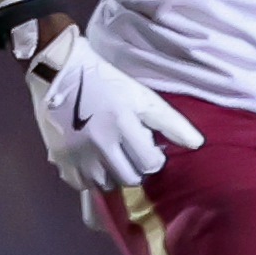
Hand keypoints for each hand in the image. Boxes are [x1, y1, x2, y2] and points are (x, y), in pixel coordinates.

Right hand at [26, 31, 202, 192]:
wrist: (59, 70)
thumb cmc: (107, 82)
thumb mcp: (143, 97)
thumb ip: (172, 122)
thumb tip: (197, 144)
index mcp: (122, 125)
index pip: (150, 164)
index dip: (153, 157)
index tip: (147, 145)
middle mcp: (98, 143)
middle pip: (129, 179)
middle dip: (135, 169)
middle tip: (130, 152)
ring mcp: (75, 153)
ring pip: (105, 185)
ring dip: (113, 175)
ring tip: (111, 156)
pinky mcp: (57, 157)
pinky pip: (79, 184)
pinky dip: (89, 177)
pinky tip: (92, 160)